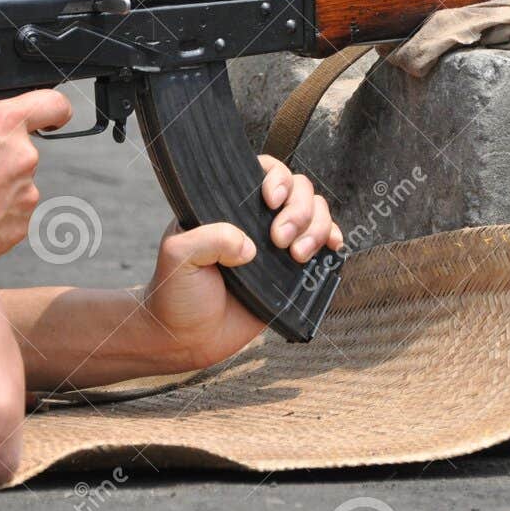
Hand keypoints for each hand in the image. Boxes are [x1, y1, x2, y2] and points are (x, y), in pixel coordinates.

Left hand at [141, 156, 344, 369]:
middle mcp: (257, 219)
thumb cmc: (177, 293)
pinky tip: (331, 248)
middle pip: (299, 189)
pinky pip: (323, 245)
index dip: (278, 178)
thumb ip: (210, 239)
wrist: (188, 339)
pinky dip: (332, 240)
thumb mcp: (179, 256)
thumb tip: (249, 246)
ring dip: (316, 228)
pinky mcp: (291, 272)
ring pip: (316, 213)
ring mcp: (277, 245)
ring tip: (297, 256)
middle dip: (299, 210)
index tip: (271, 200)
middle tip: (279, 240)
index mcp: (229, 205)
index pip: (265, 171)